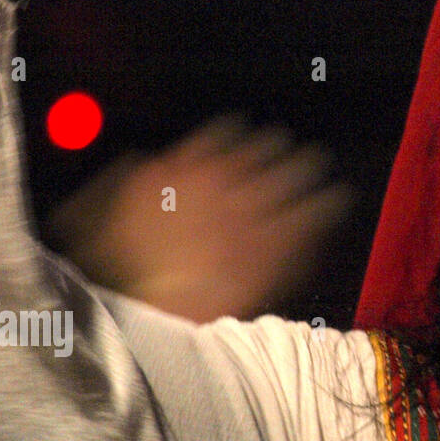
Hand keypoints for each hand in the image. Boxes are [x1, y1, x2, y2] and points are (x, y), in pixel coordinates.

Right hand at [47, 117, 352, 322]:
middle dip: (274, 145)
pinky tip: (339, 198)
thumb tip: (136, 164)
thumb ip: (120, 184)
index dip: (232, 133)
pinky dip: (328, 203)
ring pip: (292, 172)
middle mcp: (225, 179)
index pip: (215, 136)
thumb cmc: (126, 273)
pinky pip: (315, 211)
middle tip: (283, 141)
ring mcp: (258, 207)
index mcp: (181, 169)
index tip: (241, 130)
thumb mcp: (101, 220)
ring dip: (306, 164)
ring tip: (318, 159)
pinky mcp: (281, 238)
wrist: (160, 309)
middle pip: (260, 148)